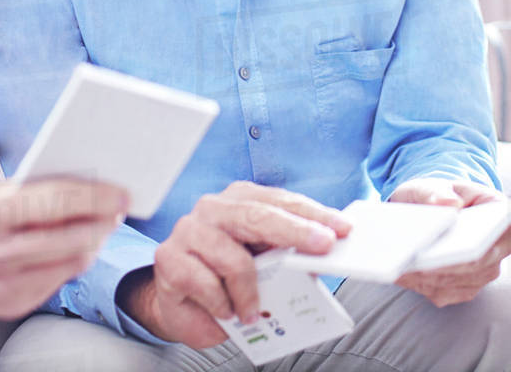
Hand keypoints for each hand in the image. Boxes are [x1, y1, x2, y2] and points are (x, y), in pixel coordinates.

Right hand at [0, 178, 127, 319]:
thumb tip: (81, 185)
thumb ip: (30, 193)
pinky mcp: (6, 306)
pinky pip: (54, 284)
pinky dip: (69, 265)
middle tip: (119, 210)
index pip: (56, 203)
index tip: (121, 193)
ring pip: (69, 264)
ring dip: (92, 244)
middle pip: (71, 238)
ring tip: (100, 227)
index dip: (96, 197)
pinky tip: (74, 250)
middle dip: (103, 222)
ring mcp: (1, 285)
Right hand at [120, 181, 351, 348]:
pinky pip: (203, 282)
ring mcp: (188, 230)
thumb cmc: (226, 279)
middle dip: (295, 231)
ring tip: (255, 311)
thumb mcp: (262, 263)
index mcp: (240, 200)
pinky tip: (226, 311)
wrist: (181, 303)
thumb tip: (321, 258)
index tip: (341, 228)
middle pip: (258, 215)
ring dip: (250, 290)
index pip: (281, 201)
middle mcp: (214, 208)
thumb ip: (286, 254)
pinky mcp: (169, 258)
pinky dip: (221, 302)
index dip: (313, 214)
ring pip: (232, 257)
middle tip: (322, 246)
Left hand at [390, 177, 510, 306]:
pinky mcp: (462, 288)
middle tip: (420, 261)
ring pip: (458, 281)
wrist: (430, 211)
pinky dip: (420, 284)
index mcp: (507, 216)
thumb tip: (448, 203)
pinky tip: (401, 273)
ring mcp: (483, 273)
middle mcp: (501, 250)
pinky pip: (443, 291)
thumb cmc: (438, 195)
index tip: (462, 243)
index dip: (491, 239)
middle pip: (479, 263)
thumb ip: (438, 191)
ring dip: (430, 277)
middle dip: (448, 263)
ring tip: (401, 266)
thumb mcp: (434, 184)